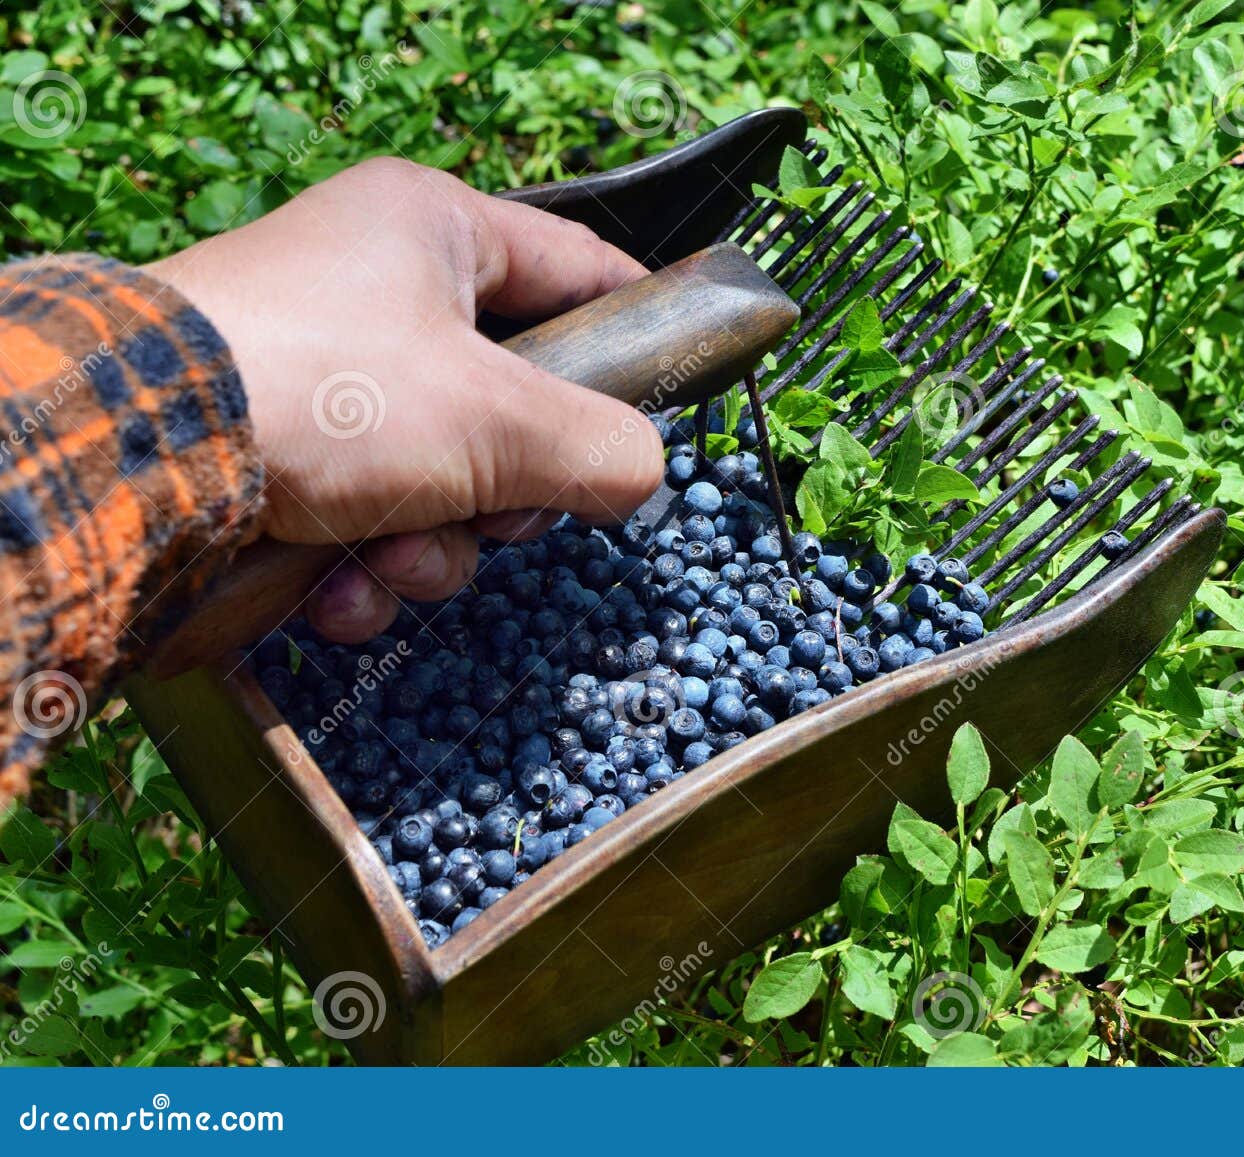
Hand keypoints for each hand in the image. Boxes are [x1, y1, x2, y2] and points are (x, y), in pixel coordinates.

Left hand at [148, 157, 663, 642]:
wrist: (139, 464)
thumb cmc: (328, 394)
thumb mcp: (498, 418)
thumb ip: (601, 445)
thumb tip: (642, 473)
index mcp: (432, 233)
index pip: (575, 266)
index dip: (635, 324)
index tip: (676, 384)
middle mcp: (375, 296)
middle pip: (512, 403)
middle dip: (510, 489)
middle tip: (503, 508)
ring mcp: (324, 379)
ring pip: (445, 481)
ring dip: (437, 547)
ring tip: (393, 555)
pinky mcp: (279, 457)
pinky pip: (371, 522)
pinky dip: (366, 571)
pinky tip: (339, 590)